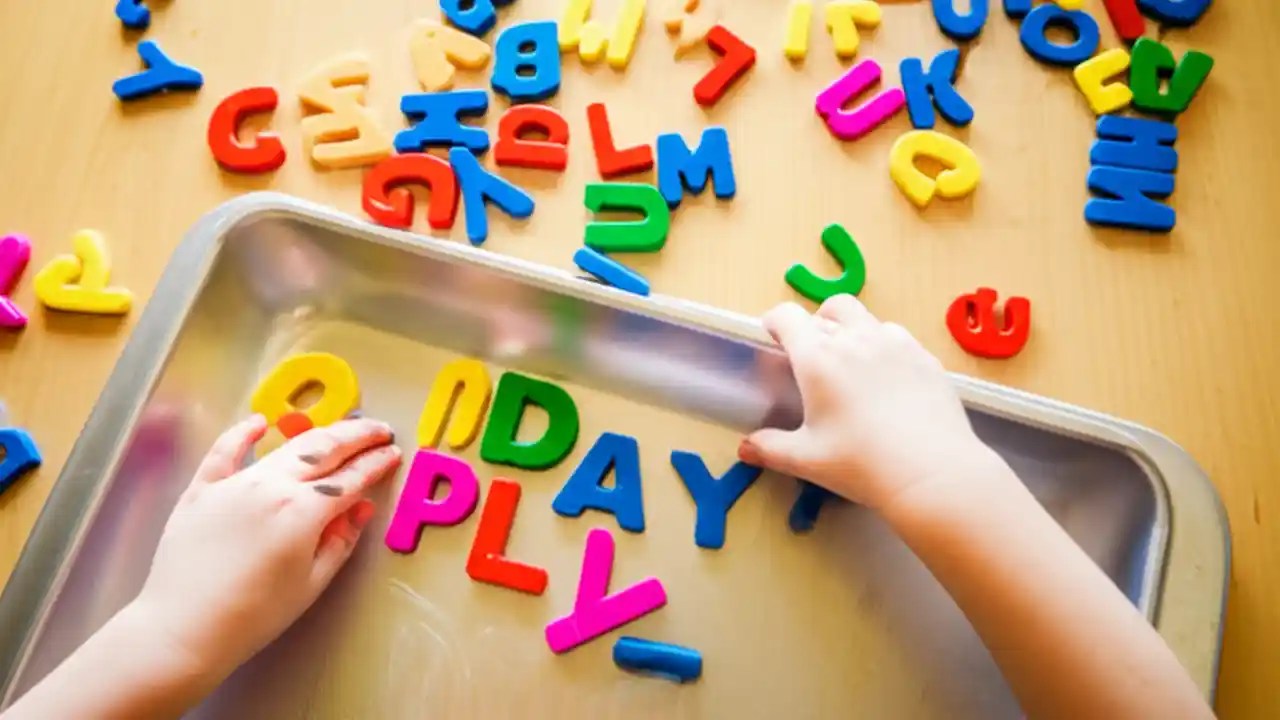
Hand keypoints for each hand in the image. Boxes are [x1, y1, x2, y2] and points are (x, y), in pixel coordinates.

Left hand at [134, 415, 401, 679]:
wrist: (183, 629)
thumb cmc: (255, 615)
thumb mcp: (312, 583)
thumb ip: (341, 541)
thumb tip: (361, 509)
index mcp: (303, 511)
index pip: (351, 479)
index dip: (376, 464)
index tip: (393, 454)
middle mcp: (271, 486)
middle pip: (323, 449)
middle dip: (356, 436)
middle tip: (378, 429)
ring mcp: (234, 483)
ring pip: (284, 447)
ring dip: (318, 433)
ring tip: (339, 428)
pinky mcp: (201, 489)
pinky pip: (225, 451)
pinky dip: (243, 433)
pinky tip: (260, 423)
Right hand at [738, 296, 997, 512]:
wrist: (931, 471)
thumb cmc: (860, 463)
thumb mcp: (807, 460)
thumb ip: (771, 449)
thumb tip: (746, 448)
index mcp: (818, 358)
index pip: (788, 316)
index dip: (775, 321)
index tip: (773, 336)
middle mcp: (856, 339)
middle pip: (831, 308)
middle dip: (816, 322)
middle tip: (814, 353)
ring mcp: (896, 344)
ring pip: (867, 319)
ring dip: (854, 331)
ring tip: (854, 366)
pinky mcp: (925, 357)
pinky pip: (899, 338)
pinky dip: (885, 348)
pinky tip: (889, 381)